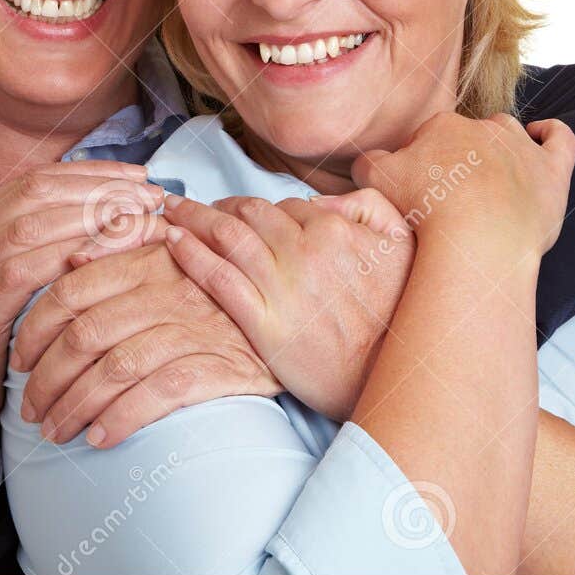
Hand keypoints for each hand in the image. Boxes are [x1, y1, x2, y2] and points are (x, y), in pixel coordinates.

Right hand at [0, 161, 165, 472]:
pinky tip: (109, 256)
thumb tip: (113, 212)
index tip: (139, 176)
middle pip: (38, 191)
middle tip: (151, 195)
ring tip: (141, 221)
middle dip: (101, 188)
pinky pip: (25, 271)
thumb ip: (44, 246)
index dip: (93, 173)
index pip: (38, 179)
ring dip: (95, 218)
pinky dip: (70, 257)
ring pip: (34, 224)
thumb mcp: (13, 282)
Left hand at [10, 242, 278, 447]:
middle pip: (86, 334)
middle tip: (30, 409)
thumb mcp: (176, 259)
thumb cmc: (220, 293)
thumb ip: (123, 252)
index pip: (72, 289)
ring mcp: (196, 328)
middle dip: (46, 378)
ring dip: (75, 407)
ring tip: (55, 432)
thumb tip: (67, 260)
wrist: (296, 316)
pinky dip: (124, 418)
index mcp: (150, 259)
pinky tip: (100, 439)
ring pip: (116, 367)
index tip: (19, 358)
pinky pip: (161, 393)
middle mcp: (170, 290)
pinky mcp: (221, 365)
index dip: (35, 327)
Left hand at [162, 189, 414, 419]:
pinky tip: (173, 241)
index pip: (286, 206)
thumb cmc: (403, 315)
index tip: (241, 210)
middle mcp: (304, 250)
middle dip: (218, 205)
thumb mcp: (403, 245)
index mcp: (335, 229)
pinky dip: (191, 254)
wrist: (394, 375)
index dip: (259, 207)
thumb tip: (329, 199)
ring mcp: (282, 287)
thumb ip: (371, 207)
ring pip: (227, 237)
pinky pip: (218, 278)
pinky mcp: (265, 324)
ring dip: (193, 218)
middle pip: (249, 214)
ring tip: (171, 211)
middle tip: (193, 205)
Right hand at [353, 112, 574, 291]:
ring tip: (489, 183)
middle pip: (468, 138)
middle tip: (452, 200)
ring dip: (500, 151)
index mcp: (443, 127)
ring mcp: (523, 147)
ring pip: (509, 136)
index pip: (429, 139)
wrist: (479, 236)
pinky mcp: (553, 170)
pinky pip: (560, 138)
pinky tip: (542, 137)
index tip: (422, 194)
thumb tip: (370, 158)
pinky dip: (552, 134)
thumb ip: (368, 162)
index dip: (424, 165)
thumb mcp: (375, 180)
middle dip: (460, 162)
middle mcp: (485, 128)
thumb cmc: (426, 209)